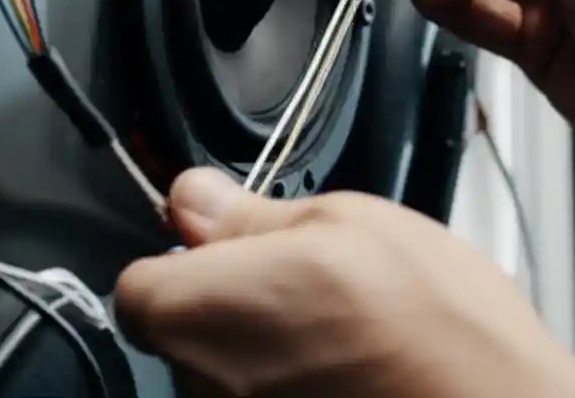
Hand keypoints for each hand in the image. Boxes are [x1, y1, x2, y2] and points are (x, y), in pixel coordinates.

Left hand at [116, 168, 574, 397]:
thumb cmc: (437, 327)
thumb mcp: (347, 222)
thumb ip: (250, 215)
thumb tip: (191, 196)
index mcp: (202, 312)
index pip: (137, 288)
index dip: (180, 261)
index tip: (226, 248)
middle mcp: (205, 387)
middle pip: (182, 335)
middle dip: (228, 306)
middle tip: (306, 283)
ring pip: (227, 376)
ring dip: (267, 353)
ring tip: (346, 334)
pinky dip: (296, 389)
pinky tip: (355, 375)